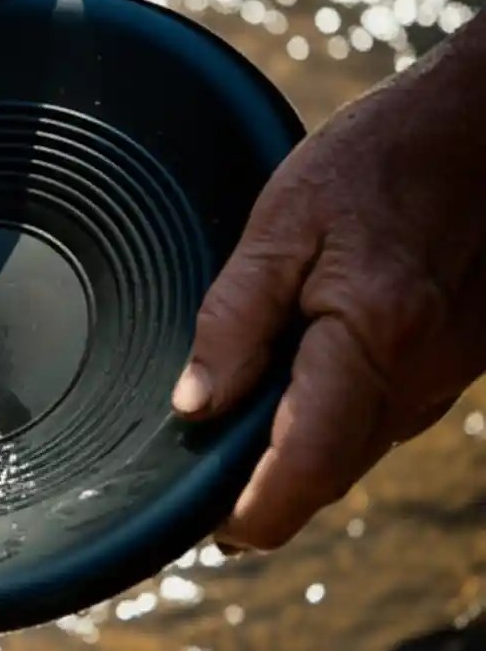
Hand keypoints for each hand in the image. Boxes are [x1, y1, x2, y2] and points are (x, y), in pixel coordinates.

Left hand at [172, 15, 485, 550]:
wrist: (482, 125)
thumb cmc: (380, 159)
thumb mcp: (284, 223)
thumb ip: (233, 320)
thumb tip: (194, 407)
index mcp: (372, 343)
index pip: (306, 467)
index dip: (253, 513)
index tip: (207, 525)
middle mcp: (418, 378)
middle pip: (331, 474)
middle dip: (267, 490)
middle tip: (203, 477)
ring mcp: (445, 377)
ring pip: (357, 451)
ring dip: (298, 454)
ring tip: (235, 430)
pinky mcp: (455, 365)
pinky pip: (384, 417)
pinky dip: (333, 420)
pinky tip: (294, 385)